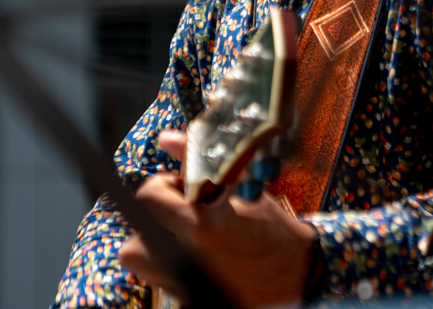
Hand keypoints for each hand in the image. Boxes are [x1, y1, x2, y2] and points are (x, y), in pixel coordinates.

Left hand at [119, 130, 315, 307]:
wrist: (297, 273)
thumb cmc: (271, 230)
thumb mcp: (240, 186)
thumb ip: (198, 161)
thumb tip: (166, 138)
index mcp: (197, 226)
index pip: (147, 197)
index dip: (164, 186)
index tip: (184, 189)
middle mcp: (186, 259)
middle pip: (136, 235)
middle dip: (155, 218)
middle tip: (183, 213)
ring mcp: (186, 284)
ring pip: (141, 261)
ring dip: (156, 244)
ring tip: (187, 235)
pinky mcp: (190, 299)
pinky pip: (162, 281)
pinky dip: (172, 269)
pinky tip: (197, 259)